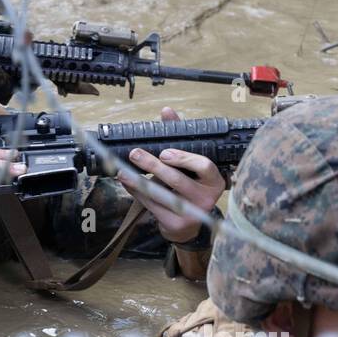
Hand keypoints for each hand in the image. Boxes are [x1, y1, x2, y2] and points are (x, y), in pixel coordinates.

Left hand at [117, 106, 225, 243]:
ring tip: (123, 170)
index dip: (184, 159)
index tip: (164, 153)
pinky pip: (152, 206)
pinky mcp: (175, 225)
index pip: (205, 166)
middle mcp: (207, 198)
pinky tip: (127, 183)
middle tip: (135, 154)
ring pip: (161, 195)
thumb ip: (180, 137)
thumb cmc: (189, 184)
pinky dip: (137, 193)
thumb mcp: (189, 163)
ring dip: (138, 181)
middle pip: (178, 181)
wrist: (189, 223)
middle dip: (154, 166)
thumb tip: (167, 111)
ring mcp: (192, 214)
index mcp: (214, 181)